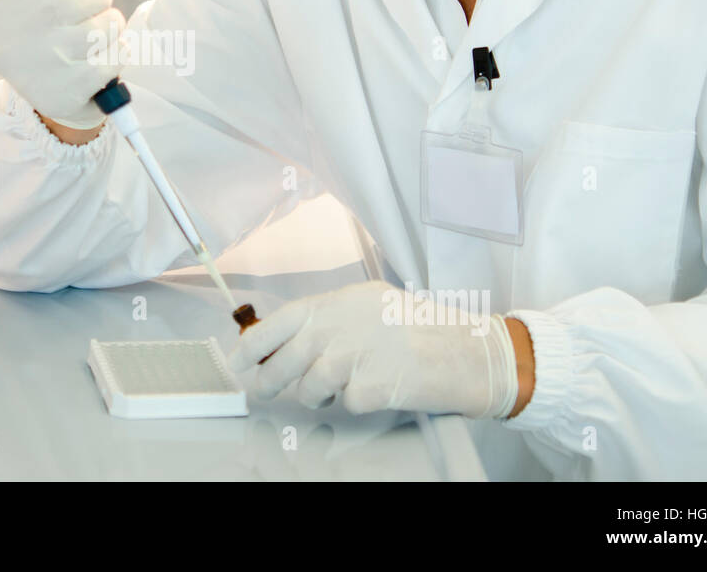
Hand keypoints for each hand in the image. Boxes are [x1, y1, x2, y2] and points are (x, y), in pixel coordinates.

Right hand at [0, 0, 124, 129]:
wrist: (39, 93)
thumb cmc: (28, 25)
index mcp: (4, 3)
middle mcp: (21, 33)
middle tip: (91, 9)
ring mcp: (46, 65)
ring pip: (108, 25)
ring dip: (111, 26)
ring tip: (98, 32)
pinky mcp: (69, 92)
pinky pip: (116, 57)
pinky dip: (116, 54)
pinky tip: (100, 57)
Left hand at [226, 281, 519, 418]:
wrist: (467, 351)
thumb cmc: (419, 329)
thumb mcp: (367, 307)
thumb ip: (328, 320)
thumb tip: (284, 341)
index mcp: (340, 302)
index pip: (281, 321)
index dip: (253, 344)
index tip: (238, 360)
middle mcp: (343, 325)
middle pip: (288, 359)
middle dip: (271, 379)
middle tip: (264, 389)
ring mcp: (357, 356)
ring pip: (312, 386)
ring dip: (318, 393)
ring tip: (340, 387)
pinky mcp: (373, 387)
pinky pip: (346, 403)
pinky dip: (356, 402)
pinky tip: (376, 388)